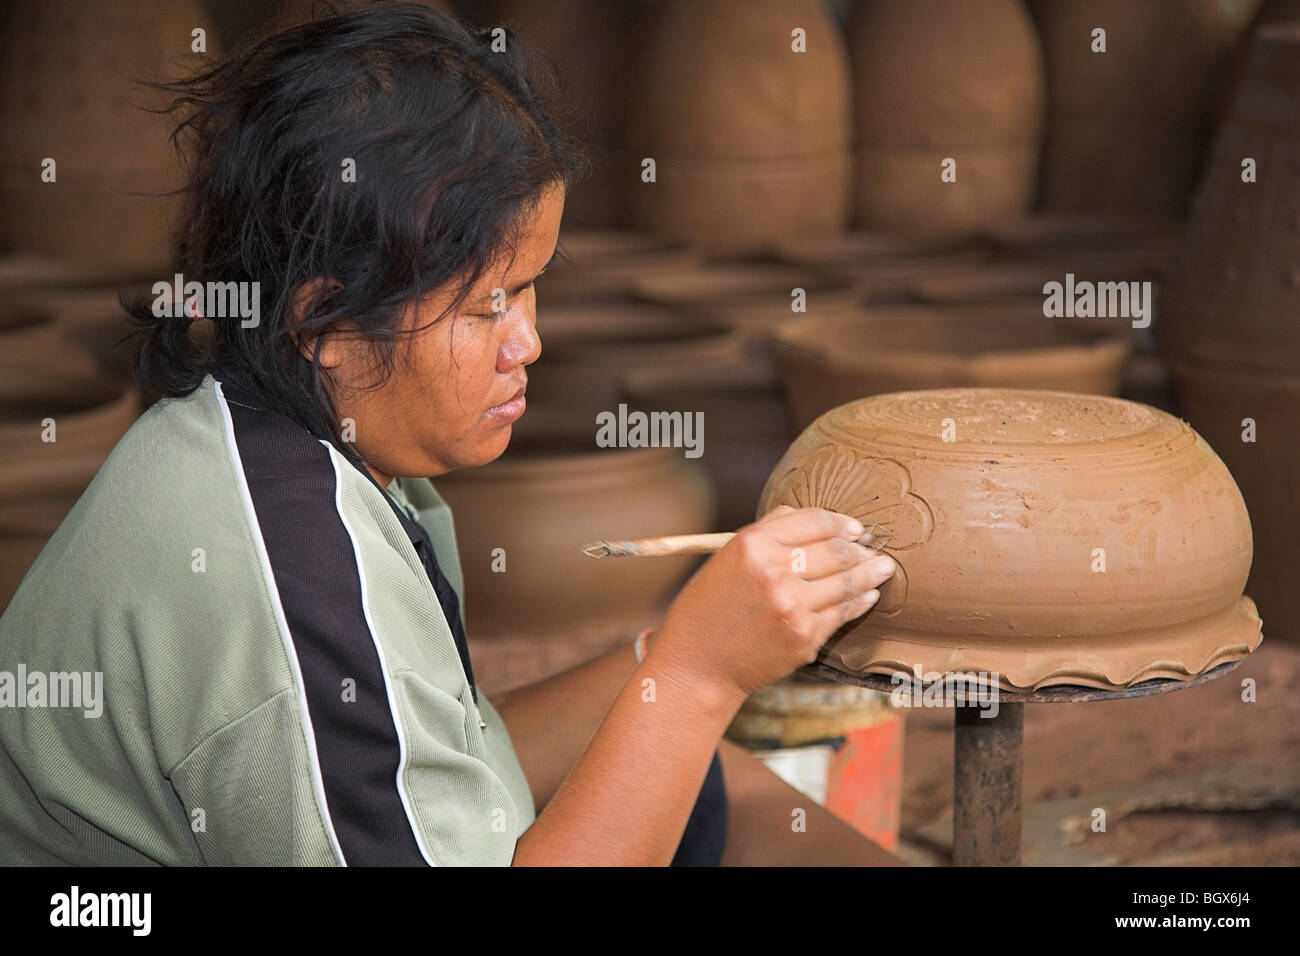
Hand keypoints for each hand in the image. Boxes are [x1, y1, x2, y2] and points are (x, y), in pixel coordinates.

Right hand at [651, 506, 896, 703]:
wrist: (699, 662)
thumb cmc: (711, 605)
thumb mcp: (728, 557)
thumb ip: (769, 531)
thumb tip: (816, 519)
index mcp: (753, 545)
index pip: (813, 521)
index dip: (841, 522)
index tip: (855, 527)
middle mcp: (774, 572)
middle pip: (836, 550)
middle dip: (860, 548)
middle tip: (872, 547)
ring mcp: (792, 607)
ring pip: (846, 582)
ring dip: (871, 572)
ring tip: (884, 567)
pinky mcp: (804, 637)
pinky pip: (842, 613)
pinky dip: (860, 601)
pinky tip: (868, 595)